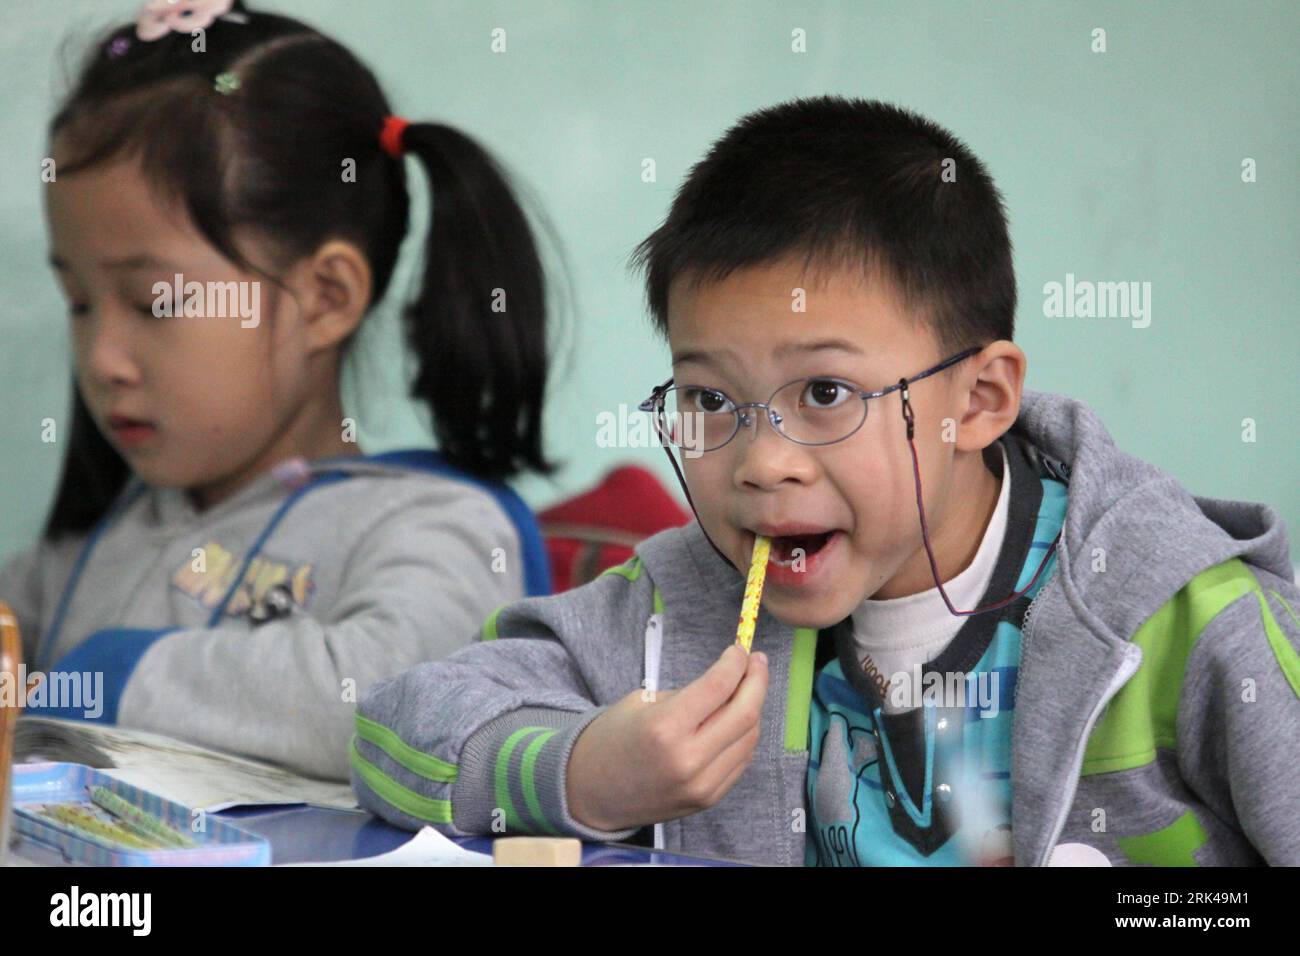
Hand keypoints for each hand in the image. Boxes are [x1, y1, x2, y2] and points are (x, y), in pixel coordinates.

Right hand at [566, 643, 768, 831]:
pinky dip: (745, 735)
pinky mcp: (708, 799)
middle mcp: (688, 759)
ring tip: (746, 689)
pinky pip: (741, 760)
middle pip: (745, 713)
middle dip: (757, 681)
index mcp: (665, 727)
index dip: (737, 662)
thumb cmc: (613, 738)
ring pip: (749, 738)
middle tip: (756, 662)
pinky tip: (736, 720)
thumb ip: (689, 695)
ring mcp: (701, 784)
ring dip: (753, 708)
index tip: (740, 649)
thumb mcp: (642, 703)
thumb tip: (730, 681)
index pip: (719, 686)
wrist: (592, 792)